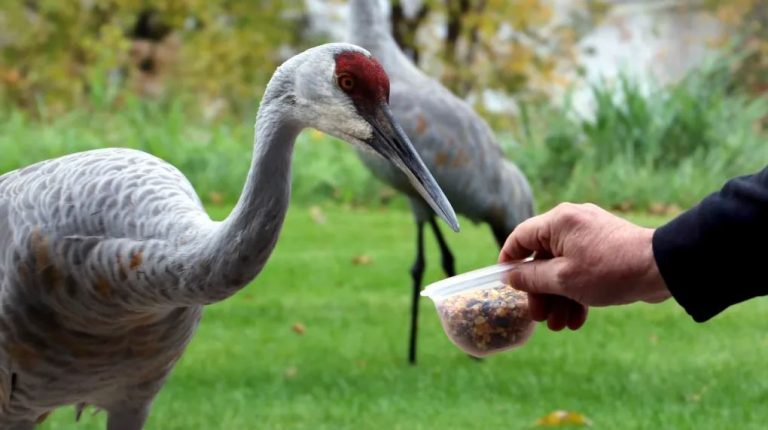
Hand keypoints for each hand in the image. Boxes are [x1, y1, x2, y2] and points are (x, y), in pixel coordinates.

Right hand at [498, 203, 669, 330]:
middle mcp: (571, 223)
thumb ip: (531, 278)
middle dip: (540, 292)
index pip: (520, 237)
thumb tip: (509, 276)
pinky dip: (577, 292)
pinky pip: (581, 270)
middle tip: (540, 317)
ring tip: (561, 326)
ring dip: (559, 298)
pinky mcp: (605, 249)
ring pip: (563, 268)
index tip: (505, 284)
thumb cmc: (609, 270)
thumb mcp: (563, 279)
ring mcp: (590, 236)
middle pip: (542, 258)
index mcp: (557, 222)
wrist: (661, 269)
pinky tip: (578, 318)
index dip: (509, 261)